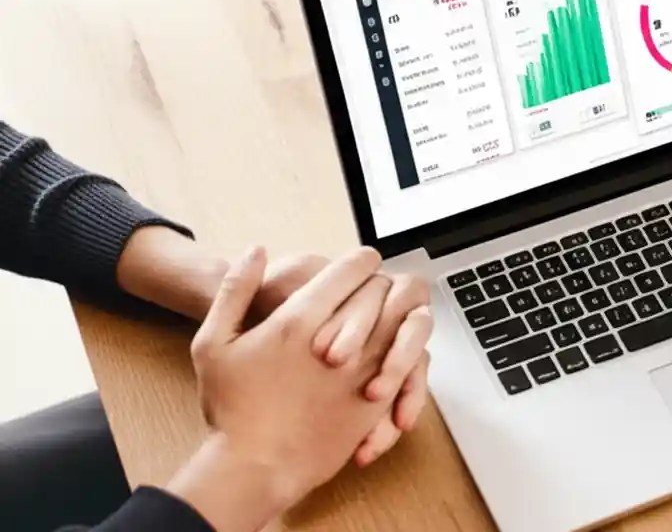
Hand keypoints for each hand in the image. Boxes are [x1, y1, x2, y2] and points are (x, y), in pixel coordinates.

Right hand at [167, 247, 430, 530]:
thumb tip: (256, 251)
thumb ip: (234, 291)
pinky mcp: (379, 402)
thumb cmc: (232, 409)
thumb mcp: (213, 343)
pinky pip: (411, 367)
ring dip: (403, 313)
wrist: (255, 468)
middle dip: (385, 283)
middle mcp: (341, 343)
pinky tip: (395, 354)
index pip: (350, 269)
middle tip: (380, 283)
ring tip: (394, 313)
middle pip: (386, 291)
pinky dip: (409, 356)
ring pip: (406, 324)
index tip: (362, 261)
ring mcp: (365, 372)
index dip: (360, 260)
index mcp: (299, 322)